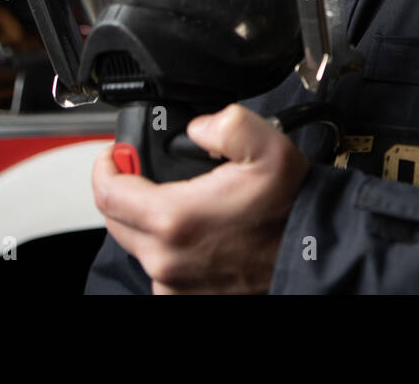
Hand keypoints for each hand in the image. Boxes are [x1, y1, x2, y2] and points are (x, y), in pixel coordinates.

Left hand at [91, 104, 310, 293]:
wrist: (311, 250)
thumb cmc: (289, 206)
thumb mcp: (267, 147)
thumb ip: (227, 123)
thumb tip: (198, 127)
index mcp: (175, 217)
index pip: (107, 192)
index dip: (108, 164)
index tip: (117, 153)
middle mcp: (165, 257)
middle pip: (115, 218)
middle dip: (125, 189)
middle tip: (146, 171)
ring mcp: (171, 282)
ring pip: (135, 242)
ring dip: (144, 218)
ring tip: (176, 198)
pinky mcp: (181, 296)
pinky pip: (156, 265)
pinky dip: (164, 244)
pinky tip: (191, 230)